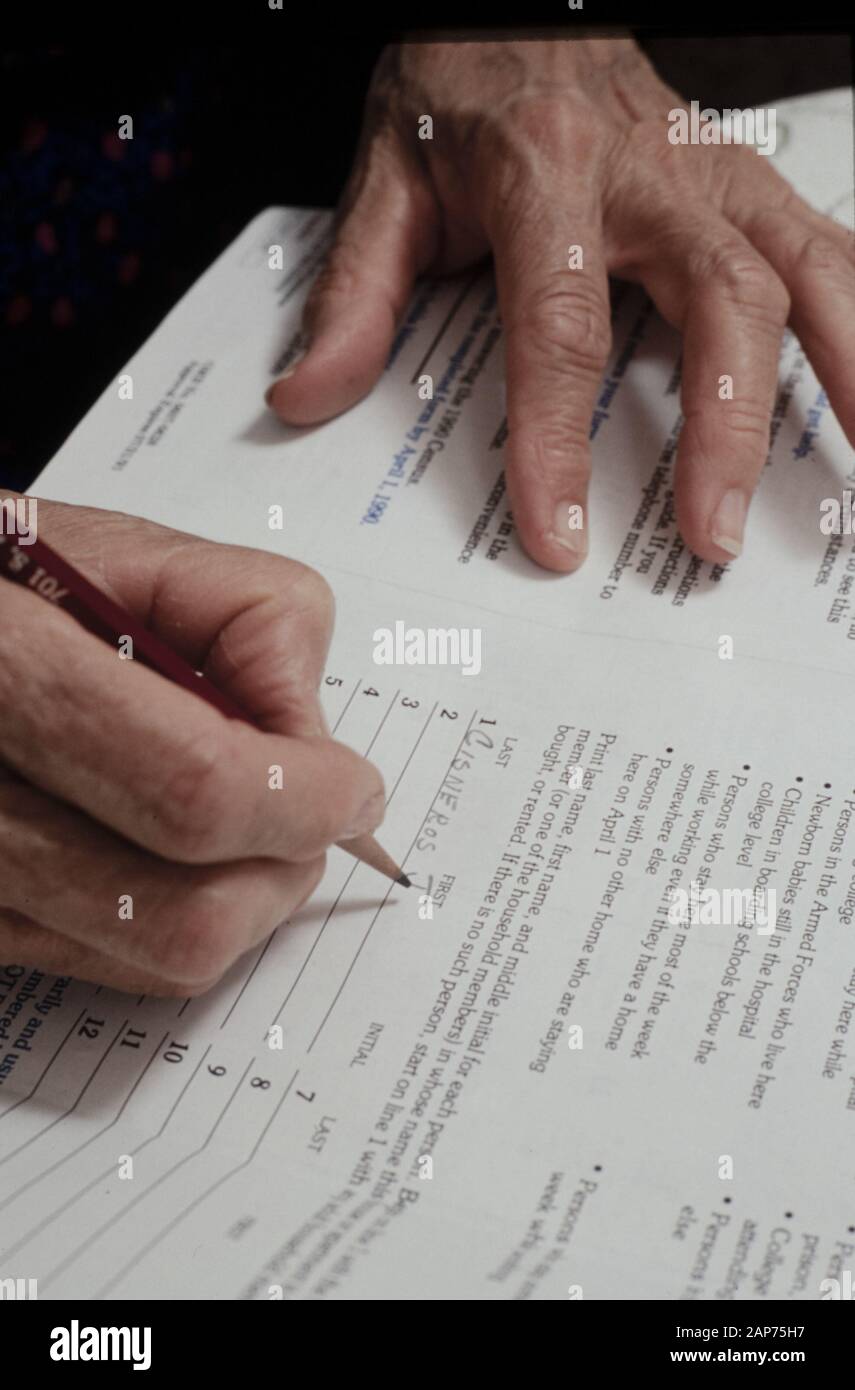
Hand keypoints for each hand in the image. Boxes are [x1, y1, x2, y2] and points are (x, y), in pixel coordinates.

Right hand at [0, 499, 383, 993]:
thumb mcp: (118, 547)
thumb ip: (247, 615)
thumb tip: (310, 736)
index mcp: (4, 674)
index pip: (197, 790)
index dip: (306, 800)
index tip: (352, 788)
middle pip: (188, 912)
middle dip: (286, 862)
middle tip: (307, 807)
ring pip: (160, 959)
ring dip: (242, 894)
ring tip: (236, 814)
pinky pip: (113, 966)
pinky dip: (172, 913)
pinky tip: (157, 838)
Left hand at [266, 38, 854, 570]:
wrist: (514, 6)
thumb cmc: (458, 95)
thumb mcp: (385, 182)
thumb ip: (354, 292)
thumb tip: (308, 396)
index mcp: (545, 174)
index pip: (560, 329)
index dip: (560, 440)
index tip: (559, 533)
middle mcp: (647, 171)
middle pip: (717, 304)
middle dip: (723, 430)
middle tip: (709, 534)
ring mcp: (712, 171)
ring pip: (799, 270)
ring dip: (839, 372)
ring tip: (850, 476)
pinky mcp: (746, 178)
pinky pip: (825, 245)